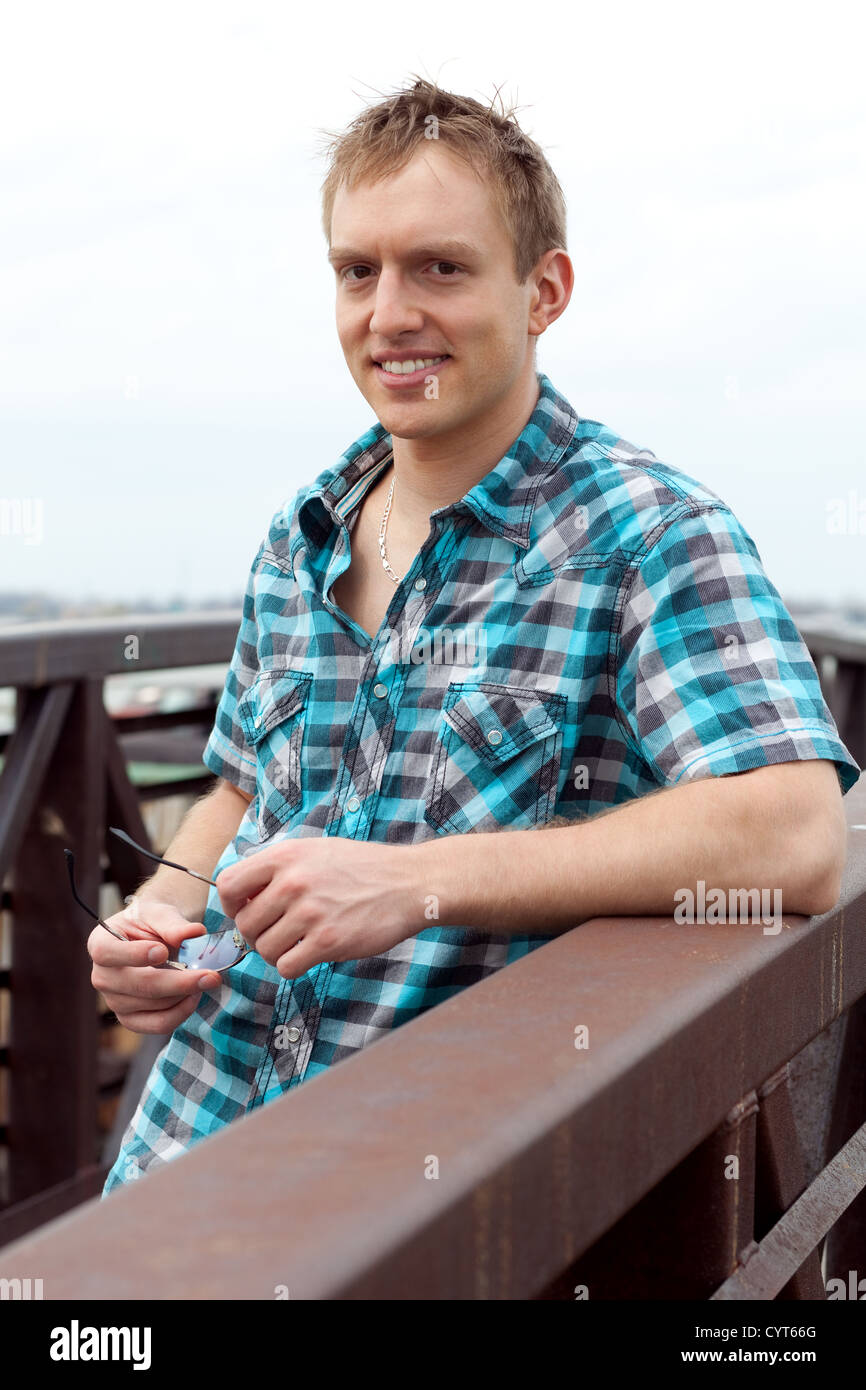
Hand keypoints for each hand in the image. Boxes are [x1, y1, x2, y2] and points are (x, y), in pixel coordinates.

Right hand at [88, 901, 222, 1033]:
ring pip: (153, 1006)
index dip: (133, 954)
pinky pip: (158, 1024)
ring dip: (184, 994)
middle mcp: (102, 977)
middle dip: (177, 982)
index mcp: (100, 944)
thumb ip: (173, 923)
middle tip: (210, 975)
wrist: (153, 937)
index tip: (162, 951)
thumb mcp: (159, 913)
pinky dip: (181, 1011)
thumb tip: (195, 933)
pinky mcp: (131, 1019)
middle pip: (136, 985)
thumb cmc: (151, 922)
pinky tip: (195, 995)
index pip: (106, 953)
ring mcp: (115, 1001)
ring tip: (205, 978)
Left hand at [215, 838, 423, 978]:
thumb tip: (242, 895)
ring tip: (297, 943)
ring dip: (276, 952)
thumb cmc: (360, 868)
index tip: (246, 911)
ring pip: (264, 949)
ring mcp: (310, 912)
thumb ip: (277, 868)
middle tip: (278, 932)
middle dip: (256, 934)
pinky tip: (310, 954)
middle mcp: (293, 882)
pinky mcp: (328, 941)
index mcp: (285, 856)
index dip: (230, 905)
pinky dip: (293, 966)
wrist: (407, 882)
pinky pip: (287, 967)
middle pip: (244, 923)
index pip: (228, 884)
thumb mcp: (314, 850)